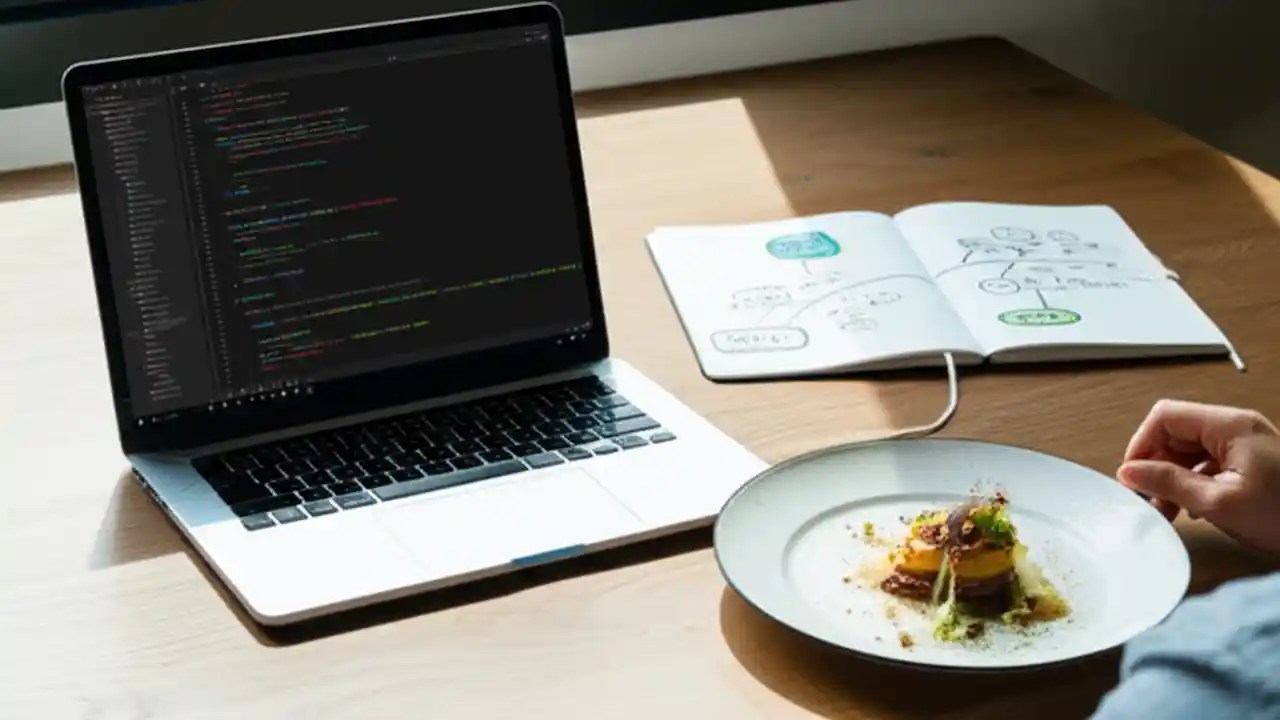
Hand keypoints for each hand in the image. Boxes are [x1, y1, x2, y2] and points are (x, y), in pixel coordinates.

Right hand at [1118, 399, 1279, 553]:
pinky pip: (1207, 463)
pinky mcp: (1250, 462)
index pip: (1165, 416)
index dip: (1141, 444)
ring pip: (1189, 449)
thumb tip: (1128, 472)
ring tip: (1168, 510)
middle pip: (1175, 432)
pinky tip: (1192, 509)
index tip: (1133, 477)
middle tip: (1149, 499)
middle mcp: (1235, 427)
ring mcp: (1244, 444)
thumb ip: (1170, 483)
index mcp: (1229, 426)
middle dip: (1156, 464)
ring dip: (1172, 477)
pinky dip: (1192, 483)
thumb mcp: (1220, 502)